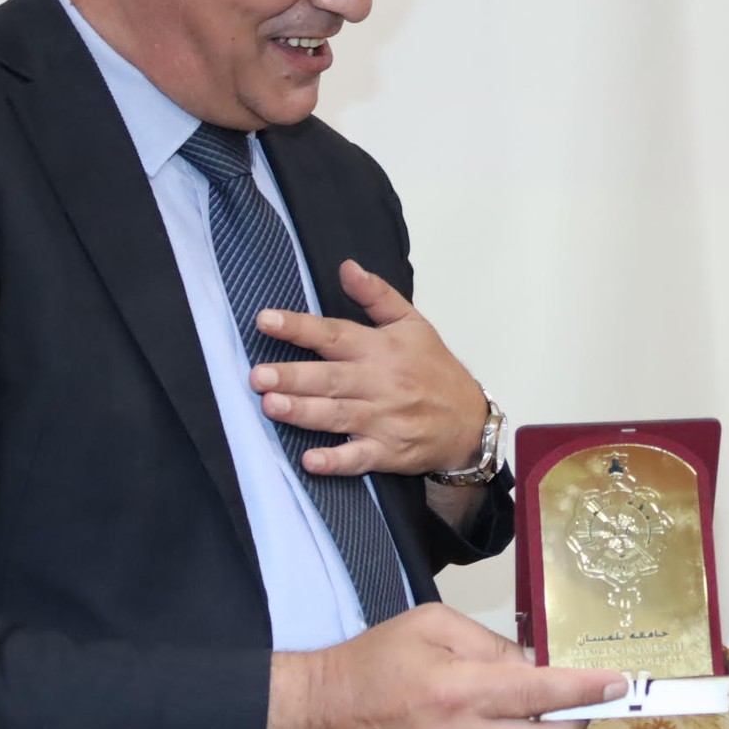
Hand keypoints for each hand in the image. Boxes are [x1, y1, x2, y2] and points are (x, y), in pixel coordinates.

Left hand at [251, 261, 485, 476]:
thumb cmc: (437, 371)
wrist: (470, 422)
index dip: (299, 327)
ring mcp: (384, 419)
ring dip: (304, 411)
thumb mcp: (414, 324)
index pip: (334, 333)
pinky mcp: (388, 451)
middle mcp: (381, 383)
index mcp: (381, 348)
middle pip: (331, 378)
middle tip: (258, 375)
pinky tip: (310, 461)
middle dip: (294, 376)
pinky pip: (359, 458)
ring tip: (271, 405)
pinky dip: (336, 460)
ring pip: (338, 415)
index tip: (265, 320)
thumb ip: (377, 295)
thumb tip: (346, 267)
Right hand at [265, 603, 627, 728]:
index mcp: (459, 691)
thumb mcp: (432, 624)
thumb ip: (489, 644)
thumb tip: (532, 666)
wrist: (322, 718)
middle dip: (576, 722)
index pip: (540, 694)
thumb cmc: (375, 660)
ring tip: (548, 711)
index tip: (617, 684)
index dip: (585, 689)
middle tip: (587, 700)